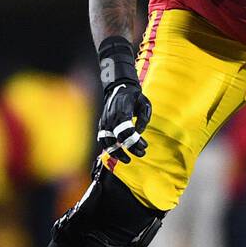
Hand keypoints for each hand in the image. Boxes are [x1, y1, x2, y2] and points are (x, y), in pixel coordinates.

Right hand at [96, 36, 151, 163]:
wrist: (118, 86)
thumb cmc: (133, 95)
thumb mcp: (144, 103)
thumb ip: (143, 117)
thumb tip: (139, 132)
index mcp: (121, 111)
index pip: (125, 131)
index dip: (134, 141)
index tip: (144, 146)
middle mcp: (110, 117)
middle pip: (117, 138)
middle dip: (129, 149)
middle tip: (141, 153)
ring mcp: (104, 121)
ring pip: (106, 142)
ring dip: (116, 153)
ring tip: (127, 160)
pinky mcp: (101, 124)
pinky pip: (102, 139)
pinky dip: (108, 148)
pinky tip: (117, 153)